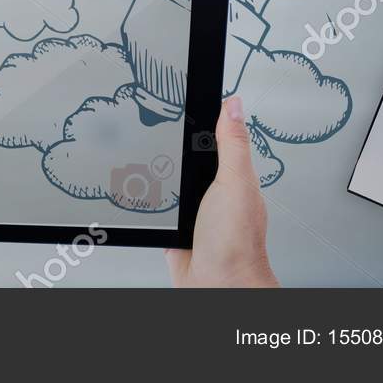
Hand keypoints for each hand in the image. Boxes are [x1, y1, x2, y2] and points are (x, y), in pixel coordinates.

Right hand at [165, 97, 278, 287]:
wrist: (216, 286)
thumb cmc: (237, 244)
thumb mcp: (236, 182)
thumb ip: (233, 144)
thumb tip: (234, 105)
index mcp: (232, 174)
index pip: (216, 135)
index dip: (201, 116)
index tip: (182, 96)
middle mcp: (214, 189)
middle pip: (186, 154)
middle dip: (171, 149)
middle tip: (159, 140)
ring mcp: (193, 208)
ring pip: (168, 179)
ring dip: (157, 177)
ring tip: (148, 171)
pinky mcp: (174, 225)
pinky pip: (155, 205)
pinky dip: (148, 202)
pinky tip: (145, 198)